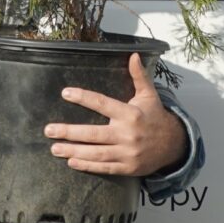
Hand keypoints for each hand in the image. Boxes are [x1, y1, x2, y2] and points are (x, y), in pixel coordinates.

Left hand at [45, 53, 186, 176]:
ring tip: (55, 148)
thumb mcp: (149, 95)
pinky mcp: (128, 168)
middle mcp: (128, 134)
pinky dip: (88, 165)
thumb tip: (134, 55)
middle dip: (69, 132)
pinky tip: (72, 161)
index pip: (103, 104)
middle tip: (49, 130)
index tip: (65, 93)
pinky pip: (105, 167)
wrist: (174, 145)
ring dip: (73, 151)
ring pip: (96, 153)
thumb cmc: (155, 117)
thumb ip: (139, 76)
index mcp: (130, 114)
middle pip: (94, 134)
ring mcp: (127, 153)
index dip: (84, 98)